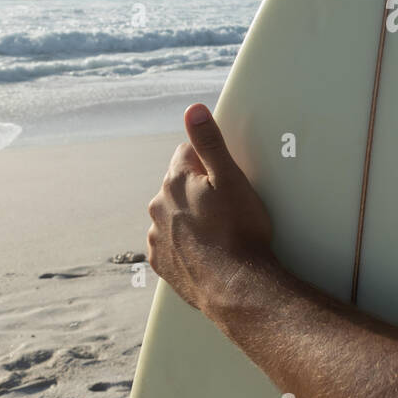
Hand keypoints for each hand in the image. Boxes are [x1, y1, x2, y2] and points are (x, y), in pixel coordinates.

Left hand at [146, 103, 274, 318]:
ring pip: (173, 215)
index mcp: (175, 181)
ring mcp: (157, 236)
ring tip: (220, 232)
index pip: (186, 153)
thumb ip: (209, 142)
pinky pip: (171, 243)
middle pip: (178, 185)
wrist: (236, 286)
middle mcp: (158, 206)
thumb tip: (193, 110)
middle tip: (228, 206)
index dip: (208, 162)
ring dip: (190, 218)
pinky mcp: (161, 263)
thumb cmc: (240, 231)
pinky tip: (207, 251)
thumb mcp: (231, 179)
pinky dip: (185, 244)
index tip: (225, 177)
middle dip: (198, 190)